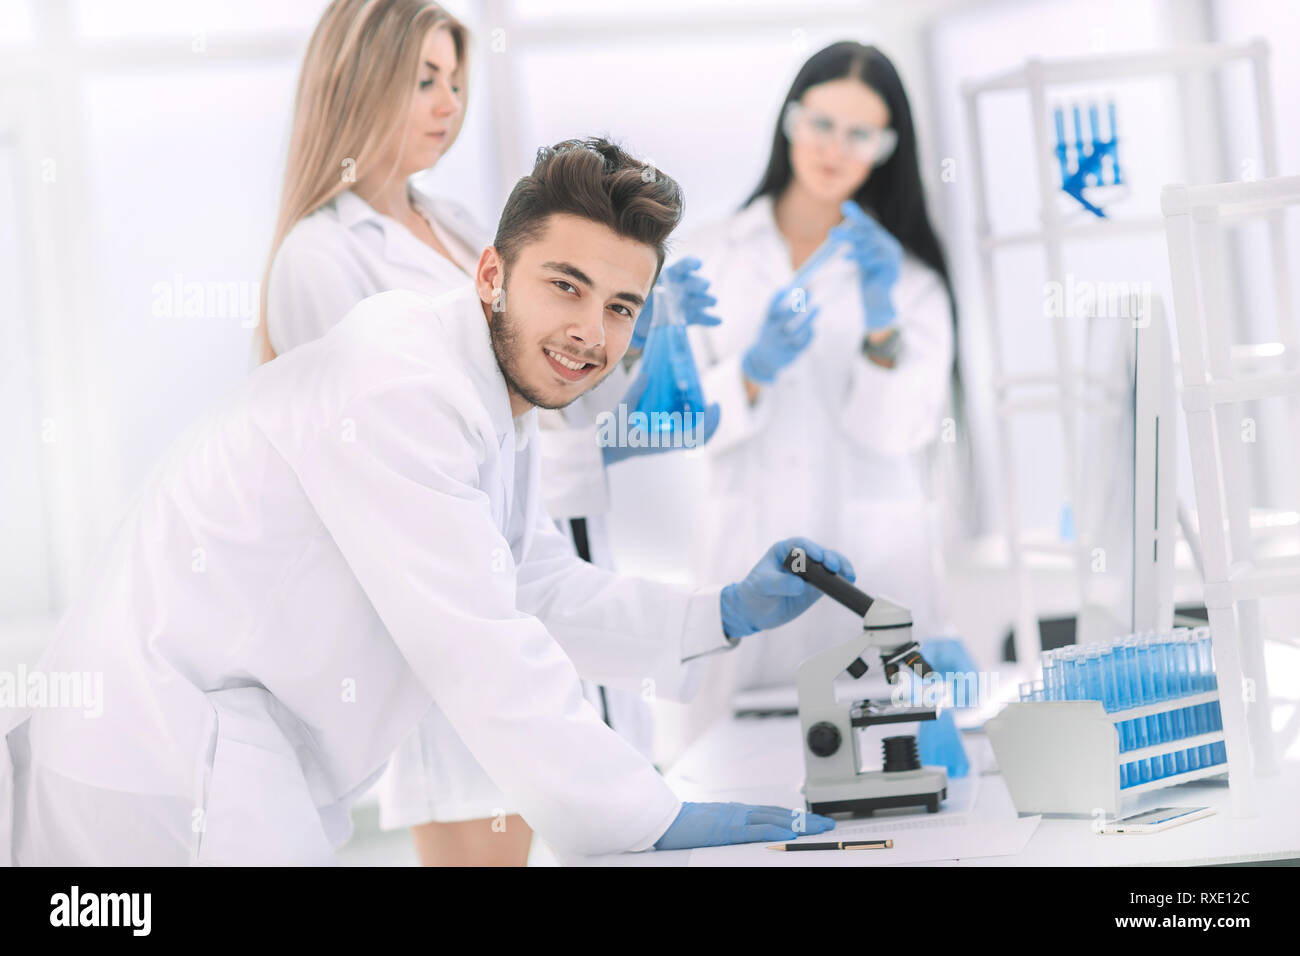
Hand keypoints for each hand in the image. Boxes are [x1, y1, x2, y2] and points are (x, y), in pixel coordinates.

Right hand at [600, 373, 720, 465]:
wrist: (602, 451)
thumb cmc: (611, 434)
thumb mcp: (622, 411)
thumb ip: (635, 392)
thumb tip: (647, 374)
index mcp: (663, 441)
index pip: (695, 436)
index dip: (709, 422)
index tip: (713, 406)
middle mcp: (667, 445)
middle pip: (700, 440)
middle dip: (711, 423)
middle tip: (714, 404)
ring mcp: (665, 445)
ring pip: (693, 439)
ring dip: (702, 425)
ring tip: (704, 406)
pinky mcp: (660, 442)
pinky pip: (683, 436)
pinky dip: (691, 425)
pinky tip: (687, 411)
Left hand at [629, 256, 720, 351]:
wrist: (640, 316)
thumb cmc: (641, 295)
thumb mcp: (639, 288)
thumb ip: (641, 286)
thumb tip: (632, 287)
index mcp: (672, 275)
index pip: (684, 266)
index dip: (692, 264)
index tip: (698, 265)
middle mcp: (684, 286)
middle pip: (696, 283)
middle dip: (699, 283)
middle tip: (702, 286)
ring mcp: (689, 302)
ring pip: (703, 299)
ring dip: (707, 299)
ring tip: (711, 301)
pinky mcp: (691, 316)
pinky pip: (703, 317)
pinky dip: (710, 318)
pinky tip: (717, 320)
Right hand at [653, 801, 834, 849]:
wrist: (665, 821)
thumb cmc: (686, 826)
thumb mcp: (715, 827)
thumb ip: (734, 829)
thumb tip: (751, 837)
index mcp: (739, 812)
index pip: (775, 813)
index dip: (797, 817)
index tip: (815, 821)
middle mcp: (741, 812)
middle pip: (781, 815)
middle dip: (806, 820)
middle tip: (828, 824)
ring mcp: (736, 819)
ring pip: (774, 820)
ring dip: (799, 824)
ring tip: (818, 829)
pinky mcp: (727, 829)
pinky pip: (755, 830)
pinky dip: (774, 832)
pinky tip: (789, 835)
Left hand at [720, 537, 855, 637]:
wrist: (753, 612)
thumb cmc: (754, 593)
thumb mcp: (763, 586)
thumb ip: (780, 583)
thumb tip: (801, 584)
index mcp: (784, 550)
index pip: (800, 545)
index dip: (811, 549)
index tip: (818, 557)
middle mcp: (800, 559)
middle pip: (819, 553)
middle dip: (829, 558)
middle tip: (832, 567)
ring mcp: (810, 574)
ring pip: (829, 565)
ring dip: (840, 567)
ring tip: (848, 575)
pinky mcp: (816, 588)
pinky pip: (832, 581)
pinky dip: (842, 580)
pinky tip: (849, 581)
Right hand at [741, 287, 819, 384]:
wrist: (763, 361)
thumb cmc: (770, 334)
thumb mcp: (770, 321)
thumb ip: (776, 306)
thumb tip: (789, 288)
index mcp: (767, 324)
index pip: (772, 309)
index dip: (778, 298)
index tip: (787, 288)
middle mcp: (772, 334)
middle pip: (785, 319)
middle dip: (797, 306)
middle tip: (809, 293)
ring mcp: (781, 345)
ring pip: (796, 332)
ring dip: (808, 319)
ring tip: (817, 307)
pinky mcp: (790, 354)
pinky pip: (802, 343)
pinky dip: (809, 334)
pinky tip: (812, 328)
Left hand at [829, 200, 901, 330]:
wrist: (878, 301)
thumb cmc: (869, 278)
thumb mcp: (860, 257)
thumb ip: (854, 243)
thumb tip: (836, 230)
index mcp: (883, 241)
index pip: (869, 225)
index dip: (858, 215)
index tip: (845, 206)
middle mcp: (890, 246)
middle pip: (869, 234)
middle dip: (849, 231)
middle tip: (831, 233)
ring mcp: (893, 258)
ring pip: (871, 244)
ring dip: (852, 242)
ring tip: (835, 242)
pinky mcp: (892, 270)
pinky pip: (875, 259)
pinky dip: (860, 257)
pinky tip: (846, 258)